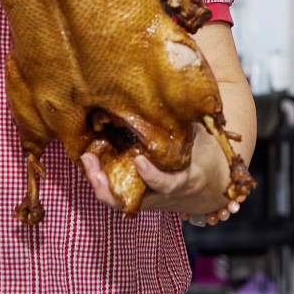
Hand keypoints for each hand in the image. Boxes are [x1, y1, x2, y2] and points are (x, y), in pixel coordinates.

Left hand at [81, 127, 243, 218]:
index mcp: (182, 181)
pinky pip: (113, 191)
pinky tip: (89, 155)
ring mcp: (144, 197)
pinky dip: (99, 176)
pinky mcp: (133, 193)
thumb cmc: (203, 156)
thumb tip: (185, 93)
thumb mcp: (203, 140)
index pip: (167, 183)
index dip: (152, 175)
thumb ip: (190, 123)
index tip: (139, 160)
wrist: (207, 187)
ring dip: (98, 181)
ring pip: (115, 199)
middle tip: (91, 164)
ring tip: (86, 157)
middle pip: (129, 201)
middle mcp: (159, 195)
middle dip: (107, 187)